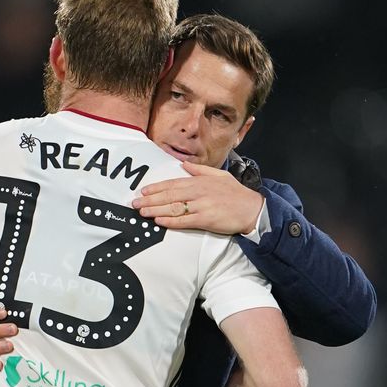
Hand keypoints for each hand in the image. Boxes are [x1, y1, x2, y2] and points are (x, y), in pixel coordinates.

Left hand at [131, 162, 263, 234]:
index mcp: (200, 181)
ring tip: (142, 212)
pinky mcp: (206, 219)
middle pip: (170, 195)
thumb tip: (183, 164)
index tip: (143, 190)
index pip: (173, 183)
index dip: (156, 187)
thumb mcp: (220, 175)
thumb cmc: (236, 193)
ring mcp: (202, 206)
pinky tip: (159, 222)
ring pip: (174, 207)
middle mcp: (199, 192)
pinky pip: (185, 221)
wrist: (253, 209)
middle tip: (134, 203)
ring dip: (156, 210)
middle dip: (150, 199)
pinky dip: (171, 221)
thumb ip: (200, 170)